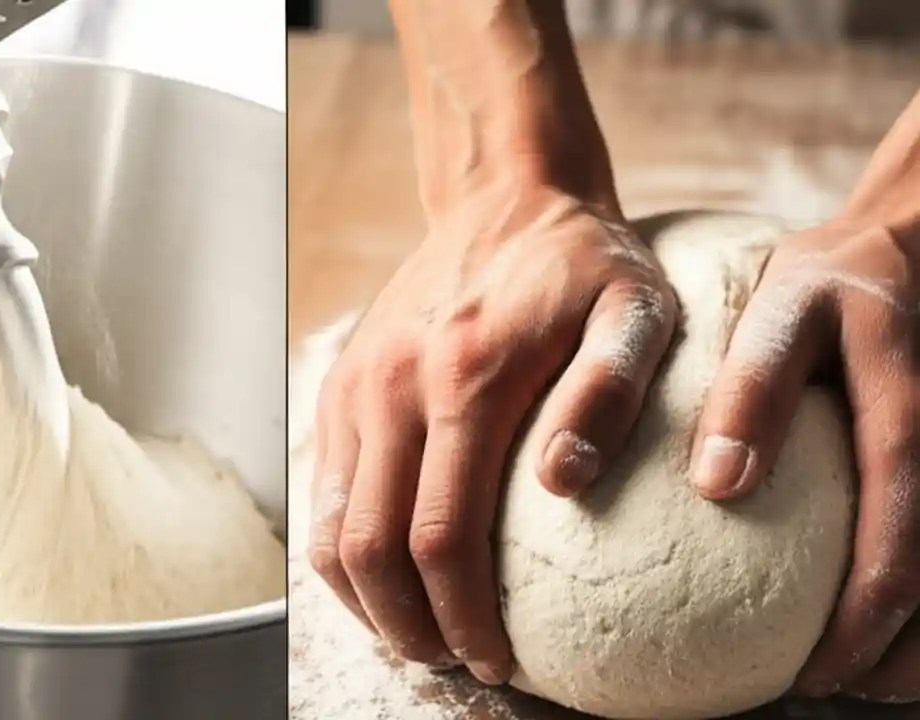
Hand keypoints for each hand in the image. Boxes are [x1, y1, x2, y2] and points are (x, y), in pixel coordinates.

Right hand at [307, 183, 676, 683]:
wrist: (503, 197)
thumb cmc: (582, 263)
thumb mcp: (635, 309)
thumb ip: (608, 392)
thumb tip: (565, 485)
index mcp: (462, 378)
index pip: (439, 534)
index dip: (462, 614)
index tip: (499, 659)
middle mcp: (390, 388)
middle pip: (367, 549)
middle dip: (406, 627)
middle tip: (455, 664)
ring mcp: (354, 389)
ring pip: (328, 530)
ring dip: (365, 601)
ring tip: (416, 635)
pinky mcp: (339, 388)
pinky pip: (322, 492)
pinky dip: (345, 551)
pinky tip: (388, 575)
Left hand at [689, 218, 919, 700]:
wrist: (907, 239)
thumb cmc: (833, 279)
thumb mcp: (785, 308)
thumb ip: (754, 389)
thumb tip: (718, 485)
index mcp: (910, 424)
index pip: (900, 550)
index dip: (863, 628)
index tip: (815, 676)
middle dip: (900, 658)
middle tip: (838, 688)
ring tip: (864, 675)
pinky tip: (886, 617)